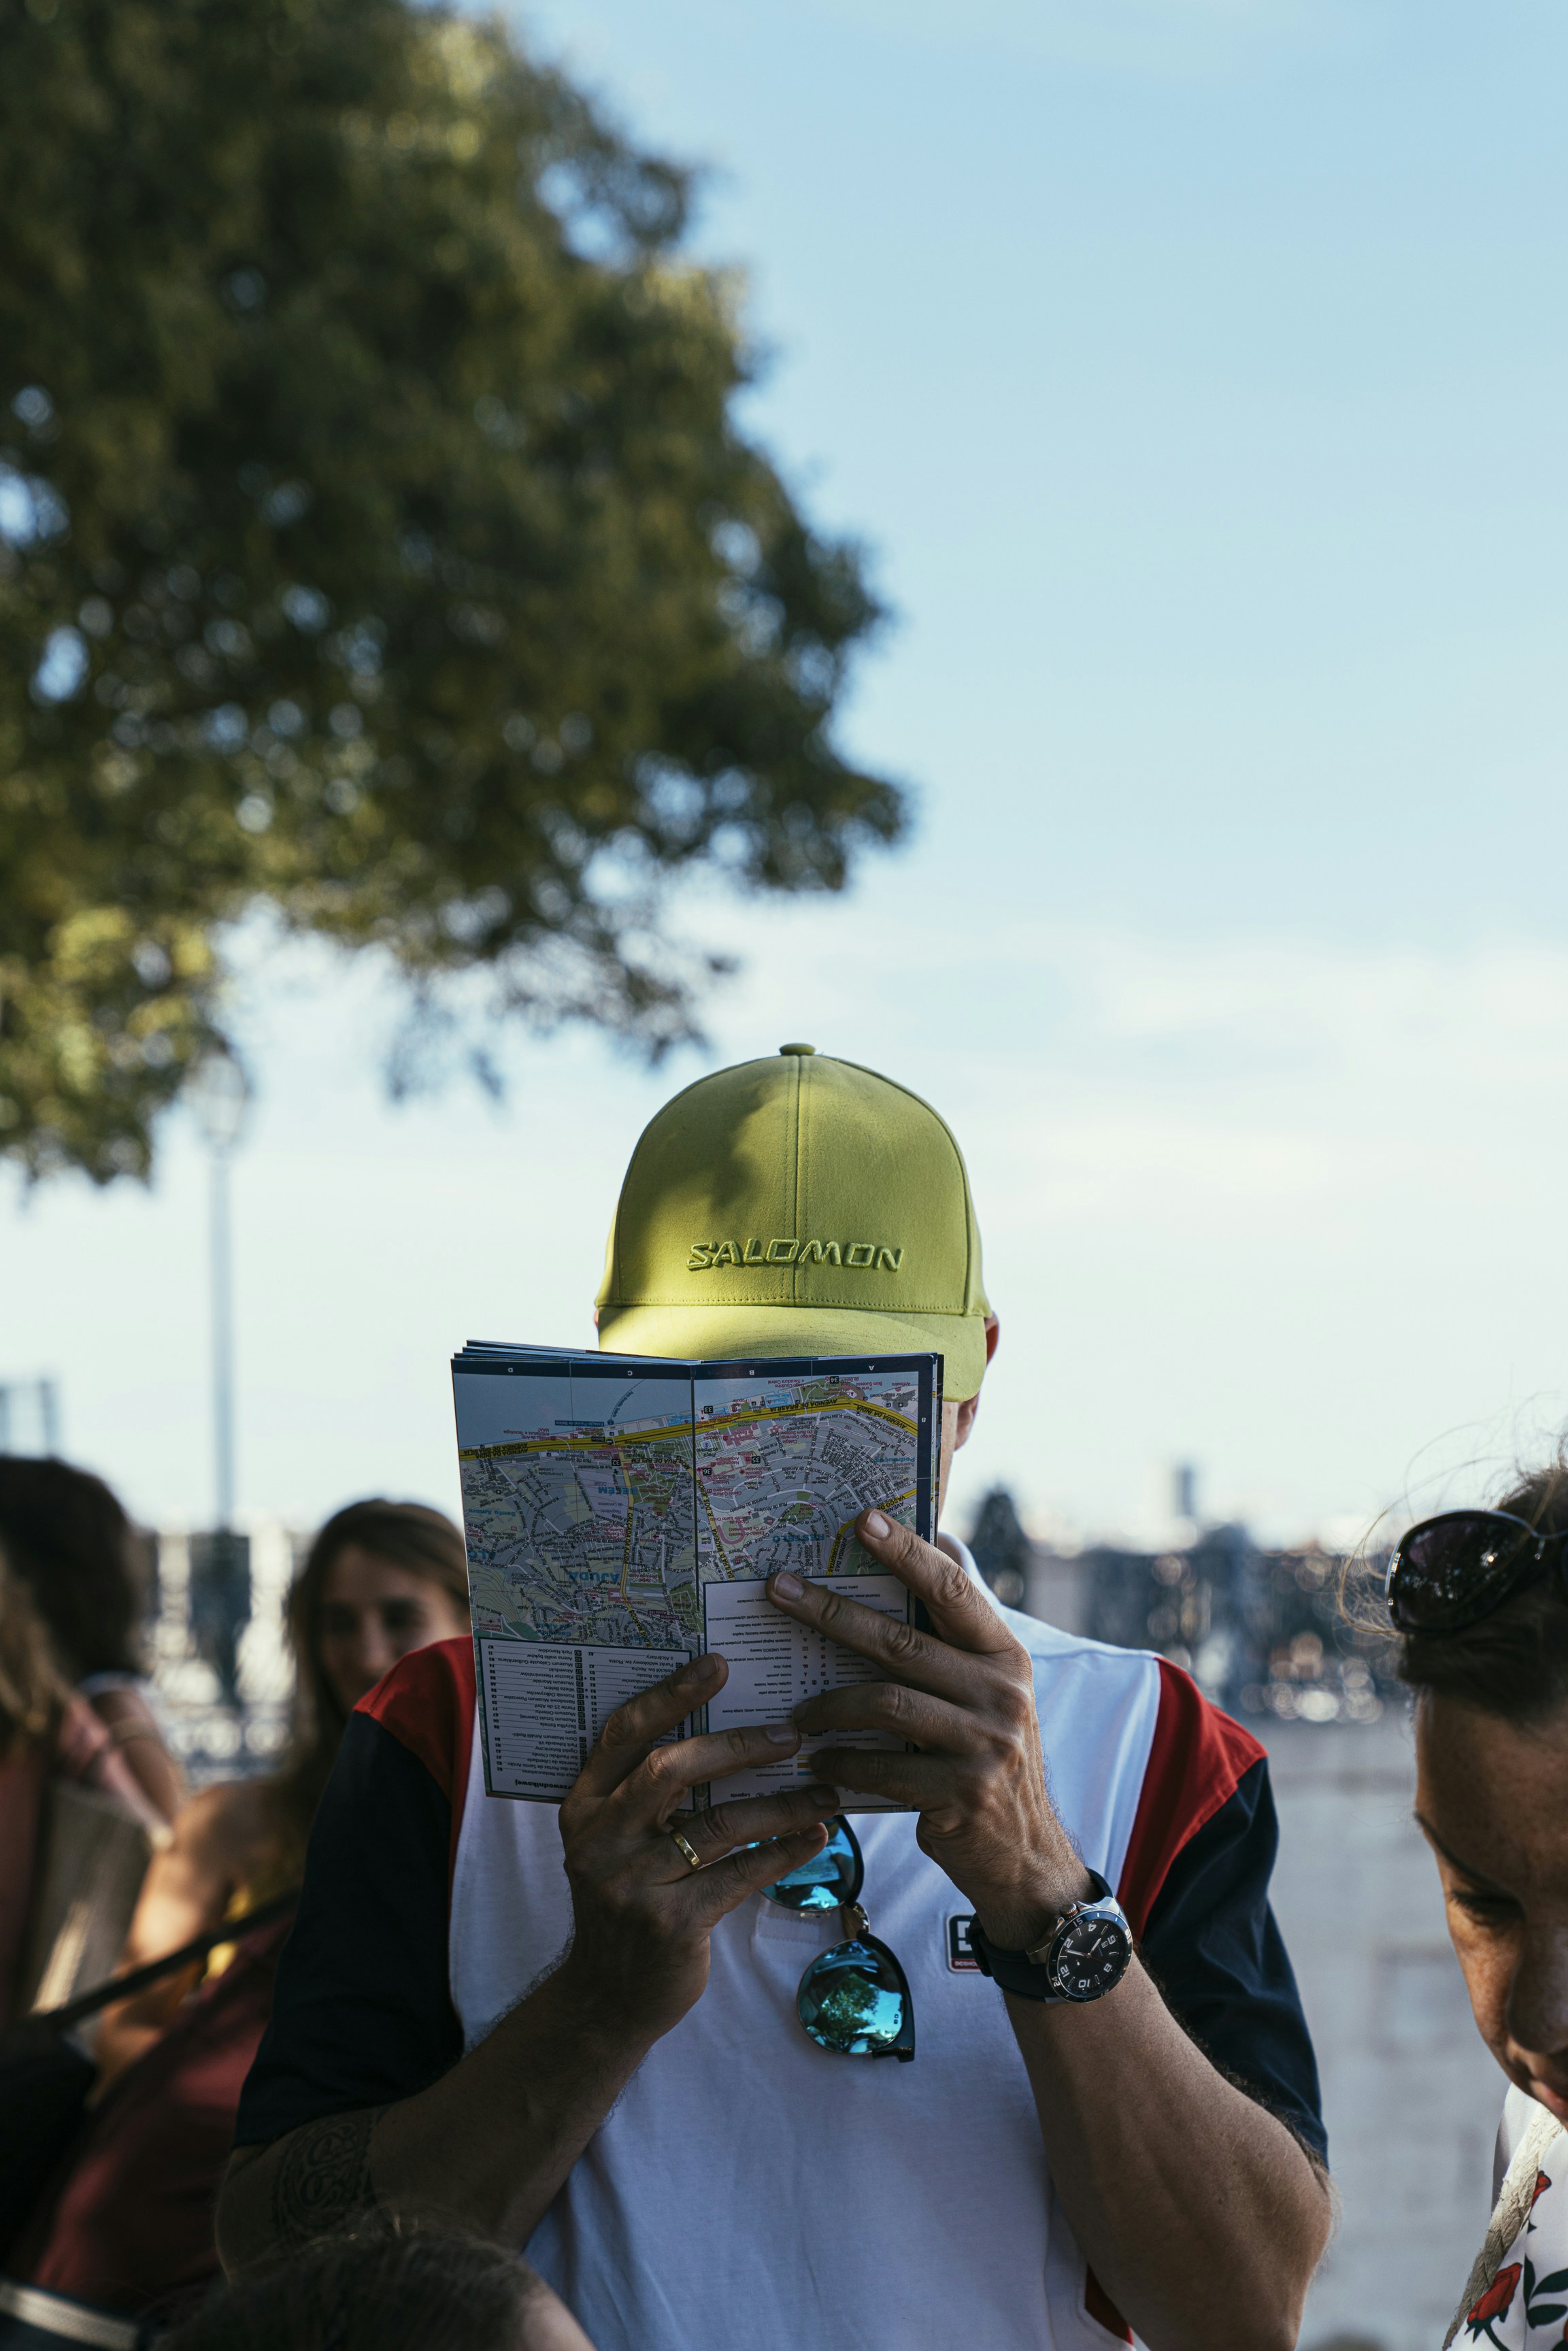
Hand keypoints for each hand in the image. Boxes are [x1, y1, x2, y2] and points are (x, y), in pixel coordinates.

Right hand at [556, 1652, 837, 2039]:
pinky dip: (782, 1852)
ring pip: (717, 1824)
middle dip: (736, 1745)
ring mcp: (632, 1884)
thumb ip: (649, 1793)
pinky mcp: (670, 1924)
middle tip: (791, 1733)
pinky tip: (815, 1836)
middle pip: (670, 1770)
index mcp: (584, 1805)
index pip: (624, 1734)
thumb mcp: (617, 1840)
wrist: (608, 1997)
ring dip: (779, 1803)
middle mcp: (601, 1839)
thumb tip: (730, 1726)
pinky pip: (738, 1874)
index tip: (717, 1664)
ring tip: (824, 1790)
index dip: (670, 1695)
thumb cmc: (627, 1900)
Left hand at [766, 1512, 1091, 1950]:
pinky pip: (882, 1768)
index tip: (863, 1520)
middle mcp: (1002, 1694)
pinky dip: (841, 1762)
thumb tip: (940, 1544)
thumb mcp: (987, 1695)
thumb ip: (958, 1637)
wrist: (1024, 1857)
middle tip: (779, 1590)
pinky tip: (816, 1761)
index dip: (908, 1553)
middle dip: (832, 1613)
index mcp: (1005, 1656)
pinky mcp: (961, 1794)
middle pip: (901, 1642)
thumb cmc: (986, 1758)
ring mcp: (985, 1746)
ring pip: (885, 1704)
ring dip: (829, 1703)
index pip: (954, 1591)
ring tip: (795, 1710)